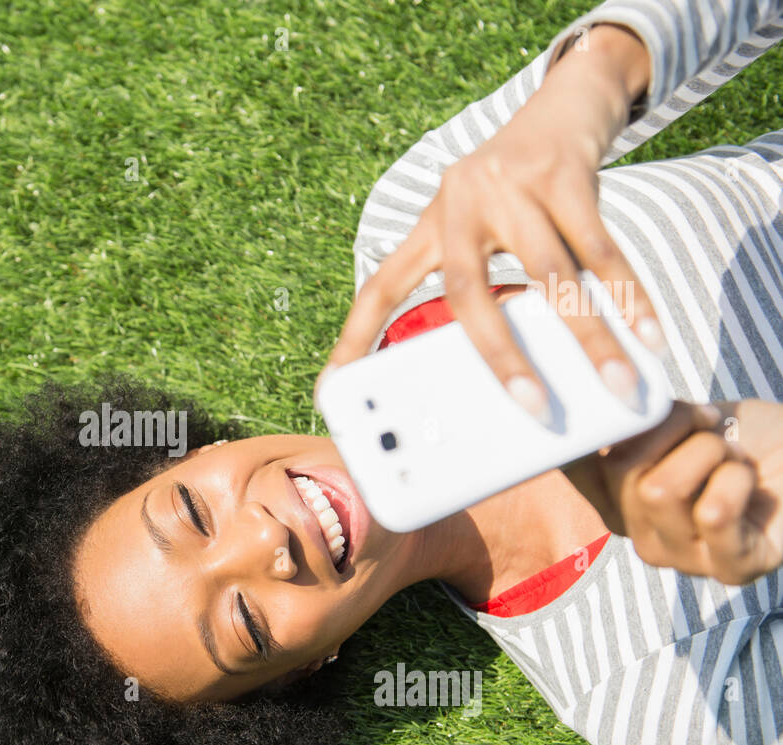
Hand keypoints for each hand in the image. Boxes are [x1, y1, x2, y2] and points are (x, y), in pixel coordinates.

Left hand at [318, 24, 663, 424]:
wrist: (563, 106)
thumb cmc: (518, 192)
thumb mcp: (483, 229)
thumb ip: (486, 289)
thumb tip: (511, 376)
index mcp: (429, 226)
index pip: (379, 288)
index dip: (351, 342)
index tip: (328, 395)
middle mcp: (459, 203)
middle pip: (467, 292)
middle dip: (498, 356)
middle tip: (529, 408)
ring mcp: (511, 185)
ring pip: (550, 275)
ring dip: (587, 335)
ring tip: (614, 384)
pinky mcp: (564, 174)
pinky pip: (601, 250)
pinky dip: (628, 297)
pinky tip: (646, 337)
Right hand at [562, 400, 782, 585]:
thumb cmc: (748, 435)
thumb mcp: (678, 416)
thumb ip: (634, 424)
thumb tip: (599, 411)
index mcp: (615, 496)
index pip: (573, 467)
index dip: (597, 431)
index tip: (629, 404)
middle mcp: (638, 533)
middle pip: (619, 470)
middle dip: (678, 431)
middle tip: (712, 433)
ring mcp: (680, 558)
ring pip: (658, 491)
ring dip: (711, 456)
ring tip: (735, 463)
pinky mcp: (728, 570)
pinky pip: (710, 515)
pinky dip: (738, 482)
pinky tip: (753, 490)